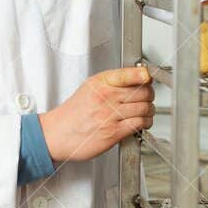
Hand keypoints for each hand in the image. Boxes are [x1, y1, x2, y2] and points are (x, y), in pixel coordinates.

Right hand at [39, 66, 153, 162]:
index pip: (130, 73)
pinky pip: (139, 124)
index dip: (145, 75)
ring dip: (150, 111)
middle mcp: (106, 96)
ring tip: (146, 112)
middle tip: (147, 98)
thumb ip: (112, 83)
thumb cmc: (73, 113)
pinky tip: (142, 123)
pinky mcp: (113, 132)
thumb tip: (138, 78)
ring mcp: (110, 114)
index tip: (148, 77)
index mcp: (100, 83)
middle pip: (143, 92)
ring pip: (145, 108)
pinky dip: (145, 123)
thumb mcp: (89, 88)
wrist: (57, 134)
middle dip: (149, 96)